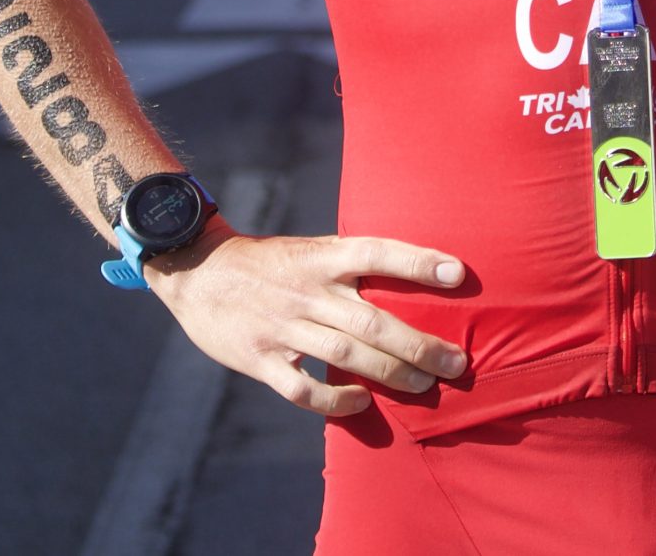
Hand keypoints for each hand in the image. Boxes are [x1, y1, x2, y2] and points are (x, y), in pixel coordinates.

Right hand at [149, 228, 469, 417]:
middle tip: (457, 363)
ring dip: (391, 374)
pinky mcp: (261, 359)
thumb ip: (350, 269)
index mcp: (322, 257)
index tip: (458, 273)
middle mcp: (308, 290)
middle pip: (373, 320)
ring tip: (425, 384)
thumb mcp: (310, 251)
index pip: (377, 252)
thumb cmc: (268, 264)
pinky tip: (362, 404)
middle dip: (420, 344)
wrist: (197, 272)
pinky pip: (304, 389)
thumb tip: (411, 284)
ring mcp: (284, 326)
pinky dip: (336, 400)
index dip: (418, 261)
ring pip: (347, 355)